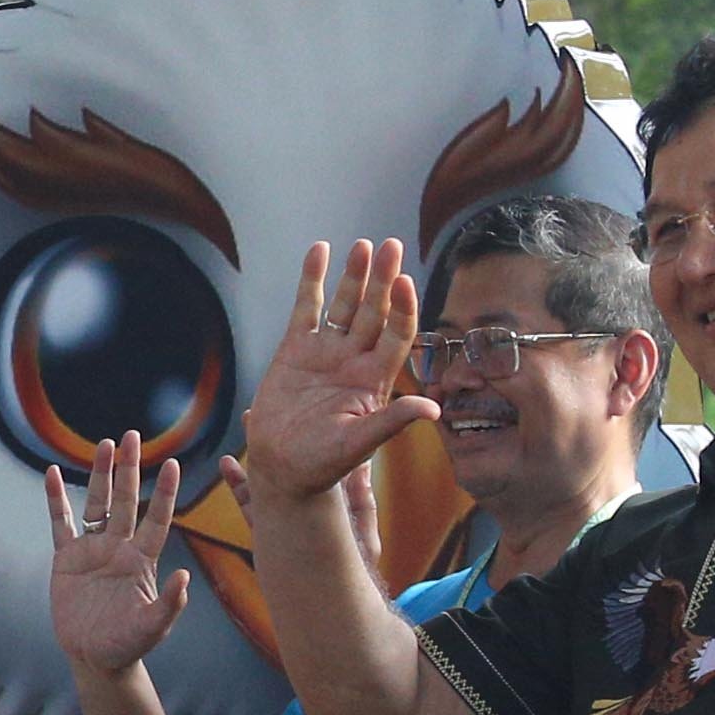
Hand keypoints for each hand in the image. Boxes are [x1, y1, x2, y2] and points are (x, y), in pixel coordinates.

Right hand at [44, 432, 194, 675]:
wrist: (94, 657)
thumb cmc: (128, 645)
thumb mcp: (153, 628)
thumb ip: (168, 604)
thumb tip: (184, 577)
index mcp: (142, 560)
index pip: (157, 518)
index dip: (165, 492)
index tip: (174, 463)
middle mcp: (119, 548)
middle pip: (127, 500)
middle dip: (129, 468)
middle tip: (133, 436)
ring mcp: (92, 550)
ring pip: (97, 503)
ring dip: (100, 474)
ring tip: (104, 444)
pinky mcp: (66, 559)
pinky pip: (60, 523)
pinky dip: (56, 499)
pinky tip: (51, 474)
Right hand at [238, 239, 441, 508]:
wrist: (282, 469)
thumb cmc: (323, 464)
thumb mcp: (359, 444)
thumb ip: (392, 421)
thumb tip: (433, 409)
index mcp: (375, 380)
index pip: (397, 335)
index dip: (402, 308)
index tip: (404, 281)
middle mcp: (356, 359)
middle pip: (375, 311)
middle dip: (382, 279)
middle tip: (389, 246)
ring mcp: (327, 352)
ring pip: (346, 305)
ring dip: (355, 275)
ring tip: (363, 246)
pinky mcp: (296, 349)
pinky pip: (307, 308)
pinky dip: (312, 280)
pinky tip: (319, 251)